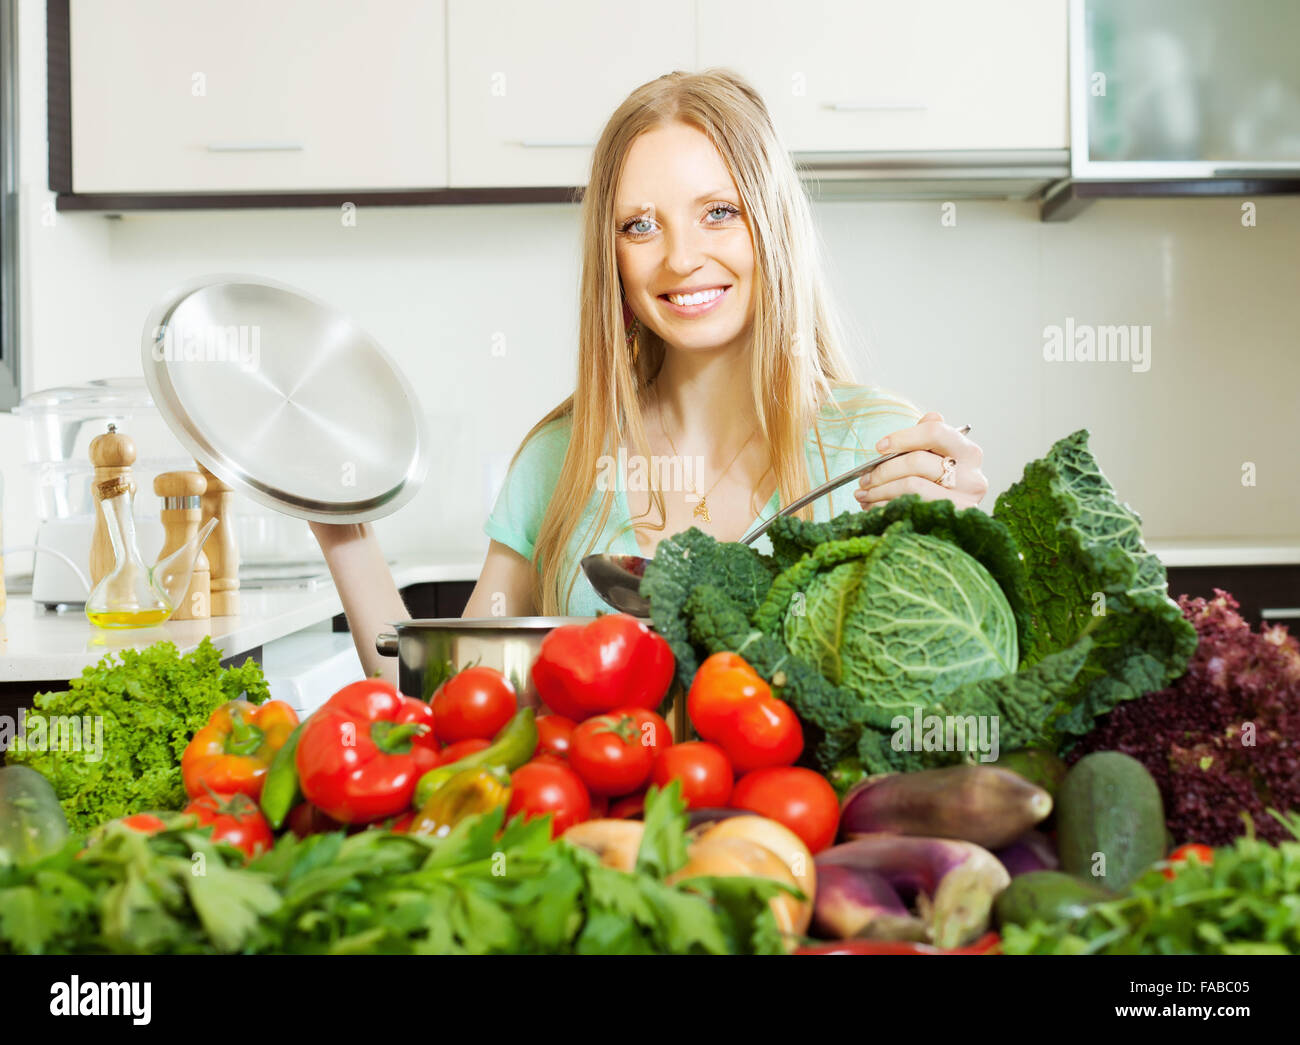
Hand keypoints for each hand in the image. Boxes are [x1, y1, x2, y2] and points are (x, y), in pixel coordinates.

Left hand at [855, 411, 987, 510]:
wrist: (955, 526)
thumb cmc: (940, 487)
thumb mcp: (939, 460)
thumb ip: (932, 438)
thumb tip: (930, 416)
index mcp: (969, 453)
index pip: (935, 432)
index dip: (903, 437)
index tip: (879, 447)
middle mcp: (972, 477)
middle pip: (917, 462)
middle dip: (883, 470)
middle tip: (864, 479)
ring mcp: (963, 502)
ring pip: (911, 486)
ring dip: (879, 490)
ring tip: (864, 494)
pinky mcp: (950, 523)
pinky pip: (909, 508)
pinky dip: (885, 507)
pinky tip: (875, 507)